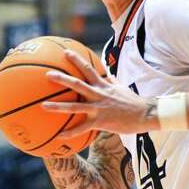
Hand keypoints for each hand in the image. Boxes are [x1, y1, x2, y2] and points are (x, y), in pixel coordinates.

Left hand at [41, 51, 155, 136]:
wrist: (144, 114)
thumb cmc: (133, 102)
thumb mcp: (121, 88)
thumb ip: (111, 81)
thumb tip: (106, 72)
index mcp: (103, 86)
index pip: (88, 69)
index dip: (77, 60)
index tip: (66, 52)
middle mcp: (98, 95)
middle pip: (77, 84)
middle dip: (62, 78)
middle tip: (47, 74)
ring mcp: (98, 108)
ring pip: (75, 106)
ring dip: (58, 106)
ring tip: (43, 105)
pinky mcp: (100, 122)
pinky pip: (82, 128)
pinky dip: (70, 133)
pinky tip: (59, 136)